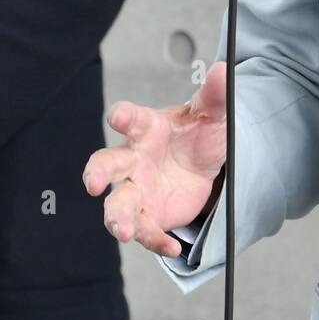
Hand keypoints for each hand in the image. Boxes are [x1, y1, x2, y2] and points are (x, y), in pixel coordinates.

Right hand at [83, 61, 227, 257]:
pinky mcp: (149, 215)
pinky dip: (156, 240)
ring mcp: (137, 190)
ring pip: (118, 206)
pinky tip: (172, 247)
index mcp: (146, 128)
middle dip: (98, 173)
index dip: (122, 116)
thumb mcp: (212, 114)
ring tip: (124, 231)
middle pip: (106, 165)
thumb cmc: (197, 134)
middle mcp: (133, 159)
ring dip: (117, 218)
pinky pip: (148, 231)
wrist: (203, 165)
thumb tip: (222, 71)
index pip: (129, 118)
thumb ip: (214, 96)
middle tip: (94, 183)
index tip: (117, 116)